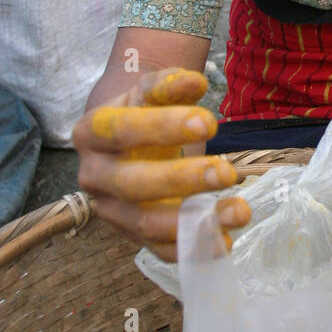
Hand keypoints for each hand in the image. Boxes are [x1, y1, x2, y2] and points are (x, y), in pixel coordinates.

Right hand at [74, 67, 250, 260]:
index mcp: (91, 134)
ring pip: (147, 224)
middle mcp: (94, 177)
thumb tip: (195, 82)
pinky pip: (161, 250)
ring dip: (195, 222)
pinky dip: (194, 250)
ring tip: (241, 210)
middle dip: (182, 180)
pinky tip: (226, 241)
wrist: (126, 143)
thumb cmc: (141, 113)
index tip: (208, 122)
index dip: (163, 127)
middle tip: (227, 172)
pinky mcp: (133, 237)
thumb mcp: (149, 92)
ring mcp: (112, 212)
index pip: (121, 130)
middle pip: (133, 184)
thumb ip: (169, 85)